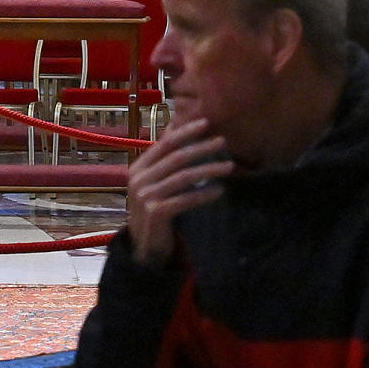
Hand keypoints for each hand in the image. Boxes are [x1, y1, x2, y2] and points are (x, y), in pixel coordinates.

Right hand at [123, 106, 232, 267]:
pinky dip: (204, 194)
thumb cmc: (152, 208)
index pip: (165, 143)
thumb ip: (163, 156)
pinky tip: (219, 190)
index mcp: (139, 167)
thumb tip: (175, 124)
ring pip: (184, 177)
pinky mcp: (156, 212)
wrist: (143, 245)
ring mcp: (146, 196)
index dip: (185, 131)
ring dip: (209, 169)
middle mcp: (139, 179)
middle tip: (222, 141)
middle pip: (176, 158)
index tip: (206, 123)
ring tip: (229, 166)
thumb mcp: (153, 180)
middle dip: (202, 148)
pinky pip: (186, 199)